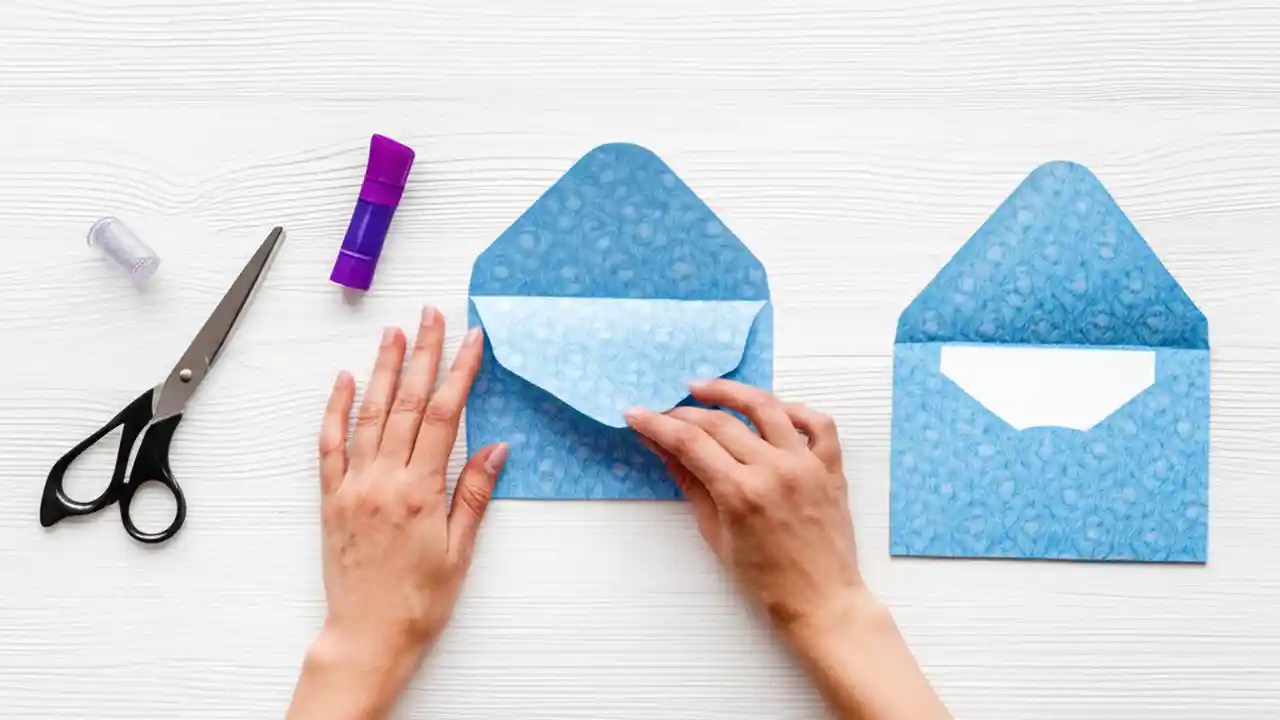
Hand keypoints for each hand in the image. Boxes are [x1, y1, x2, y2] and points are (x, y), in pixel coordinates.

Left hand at [288, 307, 507, 719]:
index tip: (471, 339)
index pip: (443, 415)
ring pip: (368, 414)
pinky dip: (335, 408)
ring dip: (382, 368)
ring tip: (394, 331)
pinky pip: (330, 444)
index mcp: (421, 491)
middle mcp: (384, 480)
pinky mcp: (331, 498)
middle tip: (430, 315)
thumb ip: (475, 493)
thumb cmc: (420, 600)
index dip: (458, 372)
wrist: (369, 634)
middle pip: (405, 403)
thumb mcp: (461, 550)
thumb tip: (496, 448)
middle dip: (422, 354)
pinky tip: (344, 379)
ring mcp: (353, 486)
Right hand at [626, 380, 948, 719]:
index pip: (690, 443)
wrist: (821, 602)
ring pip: (766, 407)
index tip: (637, 414)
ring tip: (703, 388)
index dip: (657, 424)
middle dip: (683, 412)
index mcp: (742, 493)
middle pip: (720, 423)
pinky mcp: (830, 467)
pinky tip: (770, 409)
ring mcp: (806, 465)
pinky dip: (793, 409)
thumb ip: (691, 484)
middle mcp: (775, 471)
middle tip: (663, 411)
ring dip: (730, 392)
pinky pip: (817, 423)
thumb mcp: (716, 535)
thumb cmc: (766, 581)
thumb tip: (664, 449)